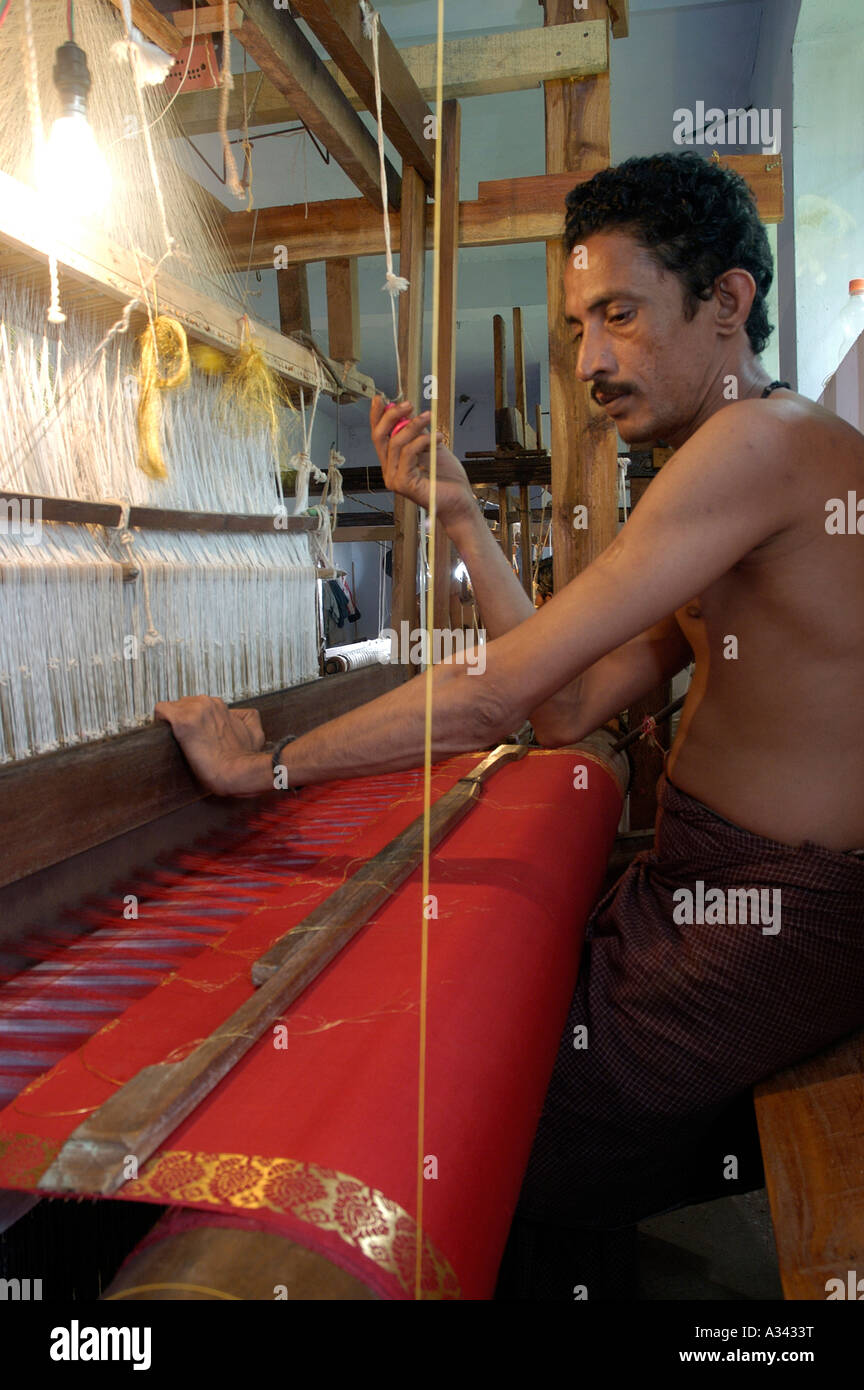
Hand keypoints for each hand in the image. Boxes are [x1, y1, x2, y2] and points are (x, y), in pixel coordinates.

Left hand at [155, 696, 271, 796]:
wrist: (237, 771)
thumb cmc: (243, 758)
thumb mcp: (255, 733)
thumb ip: (248, 719)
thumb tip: (239, 716)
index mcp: (219, 706)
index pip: (196, 705)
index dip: (193, 720)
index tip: (192, 733)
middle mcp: (207, 703)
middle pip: (182, 704)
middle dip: (182, 719)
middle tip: (184, 738)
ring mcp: (194, 710)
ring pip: (172, 707)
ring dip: (171, 722)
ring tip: (175, 739)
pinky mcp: (183, 721)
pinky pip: (160, 710)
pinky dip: (159, 720)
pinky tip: (164, 733)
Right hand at [370, 395, 476, 527]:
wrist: (459, 501)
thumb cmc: (448, 479)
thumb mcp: (432, 447)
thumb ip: (418, 433)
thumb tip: (408, 413)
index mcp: (393, 462)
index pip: (379, 436)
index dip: (377, 416)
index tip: (380, 398)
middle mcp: (389, 470)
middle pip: (379, 437)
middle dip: (391, 416)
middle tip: (407, 404)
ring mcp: (394, 478)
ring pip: (396, 443)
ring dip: (413, 425)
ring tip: (429, 417)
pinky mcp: (403, 484)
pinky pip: (408, 453)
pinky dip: (423, 440)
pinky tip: (438, 437)